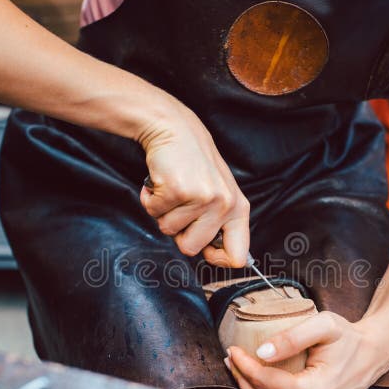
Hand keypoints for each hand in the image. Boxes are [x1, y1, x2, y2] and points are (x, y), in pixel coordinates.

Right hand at [138, 97, 249, 267]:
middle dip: (178, 232)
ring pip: (169, 231)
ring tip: (172, 189)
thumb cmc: (194, 165)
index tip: (204, 249)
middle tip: (180, 207)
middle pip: (192, 248)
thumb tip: (217, 257)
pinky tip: (160, 182)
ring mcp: (202, 198)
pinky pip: (153, 212)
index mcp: (238, 209)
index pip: (238, 256)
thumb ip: (219, 224)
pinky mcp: (178, 190)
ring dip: (162, 212)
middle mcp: (224, 205)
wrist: (174, 130)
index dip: (216, 259)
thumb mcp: (219, 193)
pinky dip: (150, 199)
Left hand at [225, 312, 388, 388]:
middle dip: (240, 380)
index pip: (265, 382)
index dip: (243, 365)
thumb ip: (291, 337)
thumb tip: (261, 353)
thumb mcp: (323, 325)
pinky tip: (257, 388)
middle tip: (231, 359)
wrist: (371, 355)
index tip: (232, 350)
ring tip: (240, 371)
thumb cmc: (347, 338)